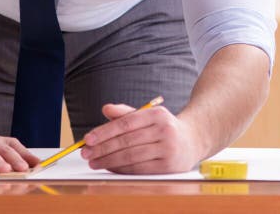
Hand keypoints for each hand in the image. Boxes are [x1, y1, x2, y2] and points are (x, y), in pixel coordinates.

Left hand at [80, 102, 203, 173]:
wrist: (193, 140)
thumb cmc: (163, 127)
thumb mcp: (147, 115)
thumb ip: (125, 113)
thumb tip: (105, 109)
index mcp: (156, 114)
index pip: (125, 123)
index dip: (104, 132)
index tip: (88, 139)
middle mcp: (164, 130)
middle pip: (127, 141)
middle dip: (103, 148)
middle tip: (86, 153)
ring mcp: (168, 149)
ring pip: (132, 157)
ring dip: (109, 161)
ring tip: (94, 162)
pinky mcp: (170, 166)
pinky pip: (140, 169)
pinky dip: (122, 169)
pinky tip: (110, 168)